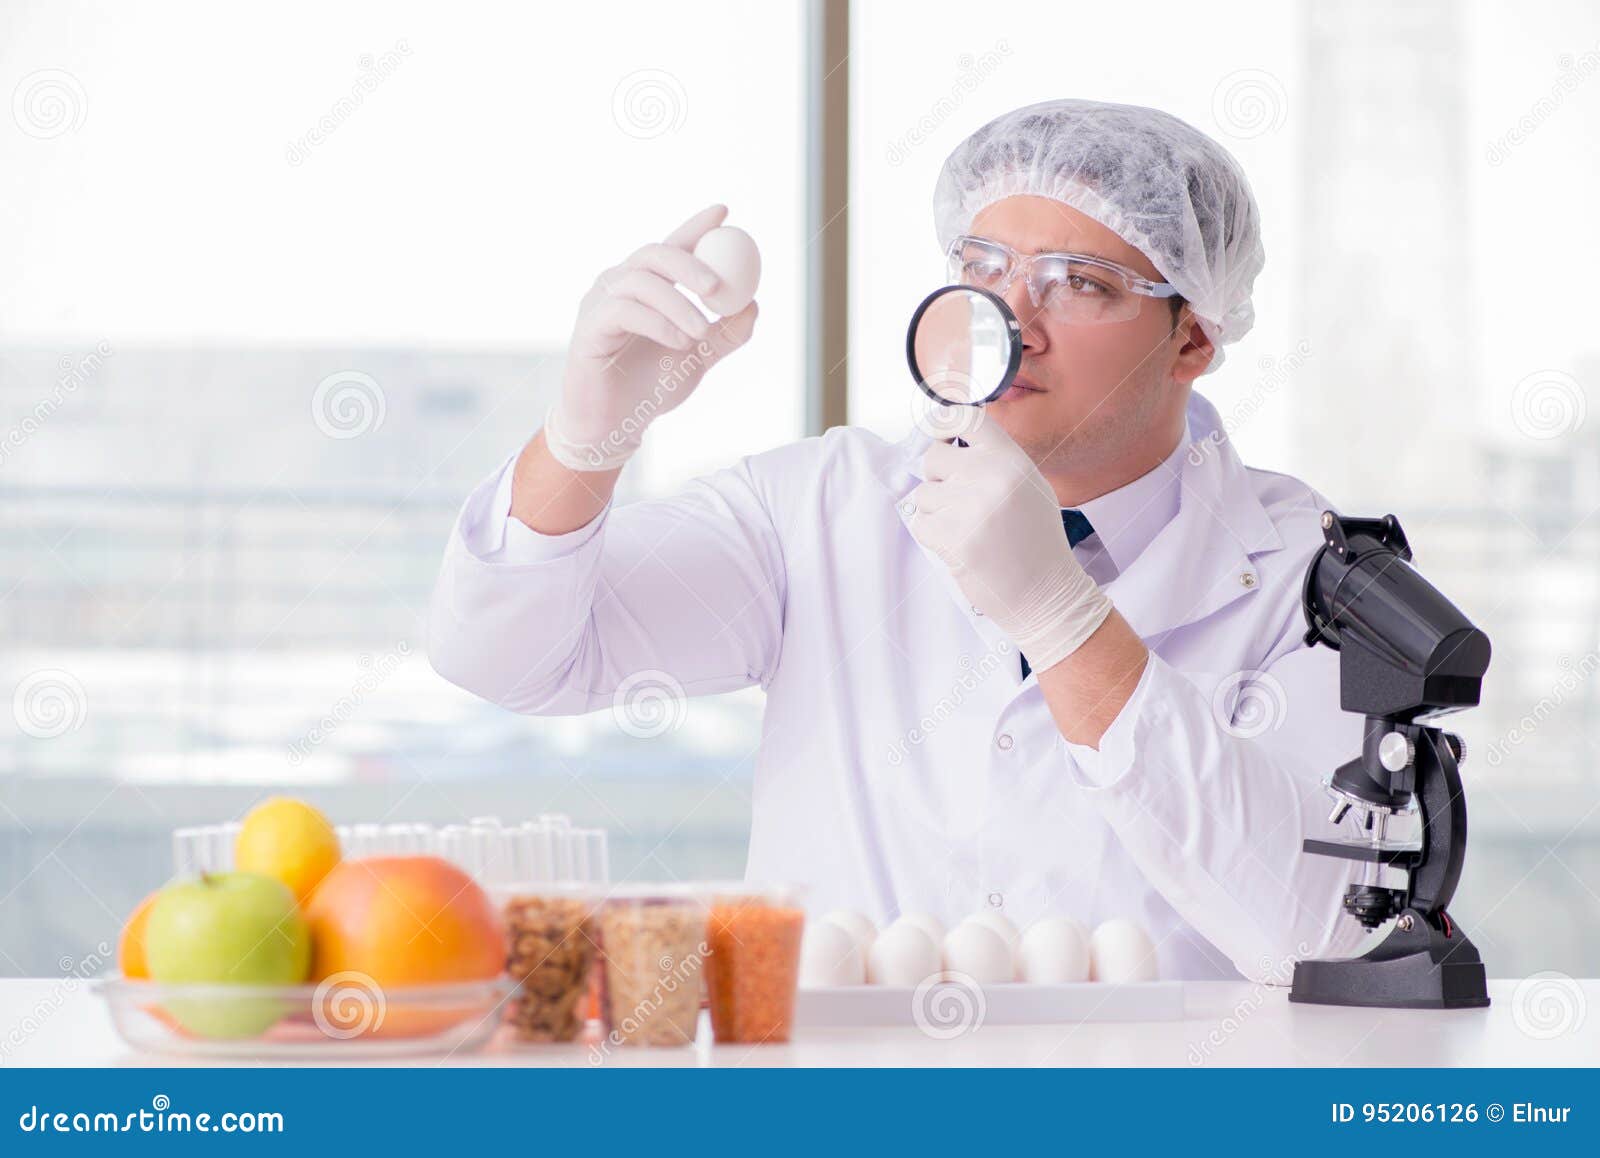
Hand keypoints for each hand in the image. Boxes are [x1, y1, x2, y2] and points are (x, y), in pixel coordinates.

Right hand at [545, 203, 759, 469]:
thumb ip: (725, 334)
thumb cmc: (649, 389)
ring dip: (677, 304)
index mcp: (646, 287)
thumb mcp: (698, 359)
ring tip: (700, 333)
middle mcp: (618, 286)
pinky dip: (657, 323)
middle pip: (654, 254)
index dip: (695, 226)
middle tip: (717, 286)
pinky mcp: (588, 329)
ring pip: (640, 281)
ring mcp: (599, 304)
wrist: (613, 427)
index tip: (725, 213)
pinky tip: (679, 342)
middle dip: (688, 263)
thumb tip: (753, 304)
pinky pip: (623, 311)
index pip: (671, 246)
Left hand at [907, 416, 1113, 672]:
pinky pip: (920, 524)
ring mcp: (970, 506)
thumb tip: (947, 441)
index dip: (943, 423)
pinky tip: (961, 547)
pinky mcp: (952, 538)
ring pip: (923, 494)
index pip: (965, 418)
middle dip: (937, 478)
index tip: (938, 435)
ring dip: (936, 512)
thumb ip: (993, 460)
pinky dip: (933, 537)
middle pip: (932, 456)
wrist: (1046, 592)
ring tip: (968, 529)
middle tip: (958, 501)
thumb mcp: (1028, 485)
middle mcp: (990, 475)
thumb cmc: (1035, 540)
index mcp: (1010, 459)